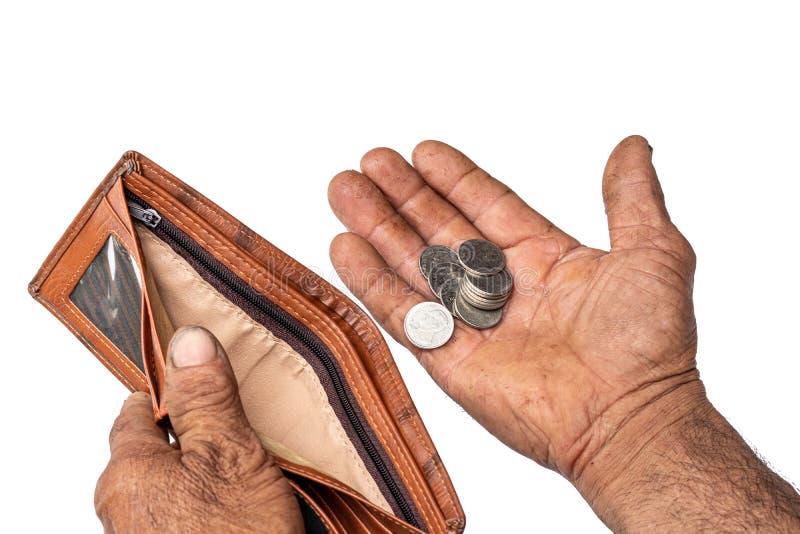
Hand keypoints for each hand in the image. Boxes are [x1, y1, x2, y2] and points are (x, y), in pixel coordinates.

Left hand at [95, 327, 302, 533]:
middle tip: (240, 429)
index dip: (174, 391)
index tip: (205, 383)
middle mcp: (123, 506)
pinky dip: (210, 503)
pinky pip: (183, 513)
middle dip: (196, 436)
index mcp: (129, 472)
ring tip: (248, 471)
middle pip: (154, 448)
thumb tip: (188, 340)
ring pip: (172, 484)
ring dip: (206, 473)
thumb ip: (207, 399)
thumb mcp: (232, 457)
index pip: (136, 409)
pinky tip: (243, 508)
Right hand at [327, 136, 700, 482]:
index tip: (421, 151)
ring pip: (412, 264)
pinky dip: (370, 281)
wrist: (627, 419)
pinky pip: (402, 313)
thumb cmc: (648, 342)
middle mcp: (503, 287)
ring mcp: (472, 323)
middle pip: (439, 229)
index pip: (487, 206)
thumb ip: (631, 196)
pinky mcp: (448, 359)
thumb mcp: (654, 250)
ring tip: (344, 188)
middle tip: (368, 161)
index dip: (454, 178)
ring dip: (376, 226)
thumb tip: (633, 145)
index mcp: (545, 259)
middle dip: (402, 195)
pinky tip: (345, 246)